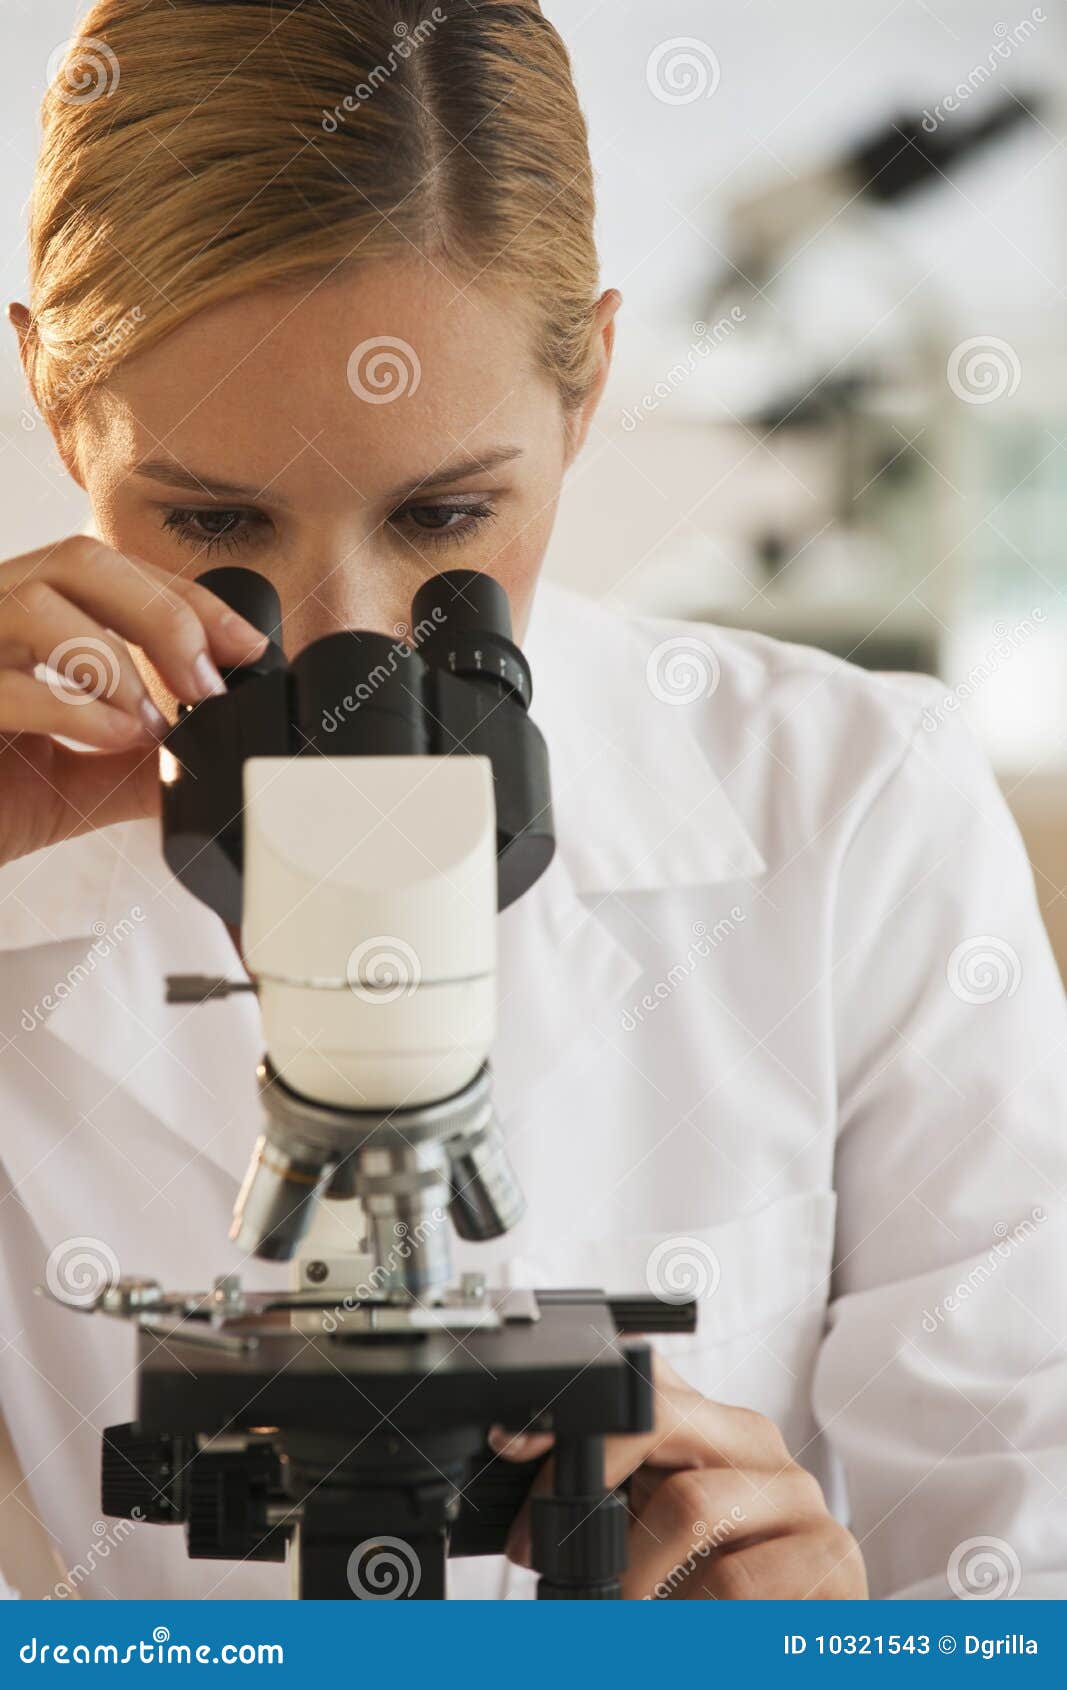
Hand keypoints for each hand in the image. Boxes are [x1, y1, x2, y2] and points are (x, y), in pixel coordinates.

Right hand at [0, 536, 266, 867]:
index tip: (248, 645)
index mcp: (24, 622)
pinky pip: (3, 680)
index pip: (114, 573)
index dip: (188, 599)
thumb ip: (137, 763)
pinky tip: (113, 736)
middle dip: (161, 614)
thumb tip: (209, 754)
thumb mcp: (75, 783)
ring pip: (36, 601)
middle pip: (79, 559)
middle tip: (207, 683)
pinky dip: (71, 704)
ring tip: (149, 722)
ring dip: (115, 660)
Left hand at [490, 1354, 867, 1599]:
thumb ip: (606, 1509)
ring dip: (635, 1573)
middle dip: (586, 1480)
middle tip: (548, 1556)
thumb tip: (524, 1525)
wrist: (802, 1655)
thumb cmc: (718, 1599)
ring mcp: (798, 1494)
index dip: (571, 1401)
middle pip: (659, 1416)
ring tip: (624, 1609)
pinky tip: (690, 1626)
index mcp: (708, 1425)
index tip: (513, 1443)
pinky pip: (738, 1580)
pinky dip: (693, 1616)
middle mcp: (755, 1443)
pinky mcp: (832, 1556)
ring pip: (690, 1503)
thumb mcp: (649, 1543)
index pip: (639, 1375)